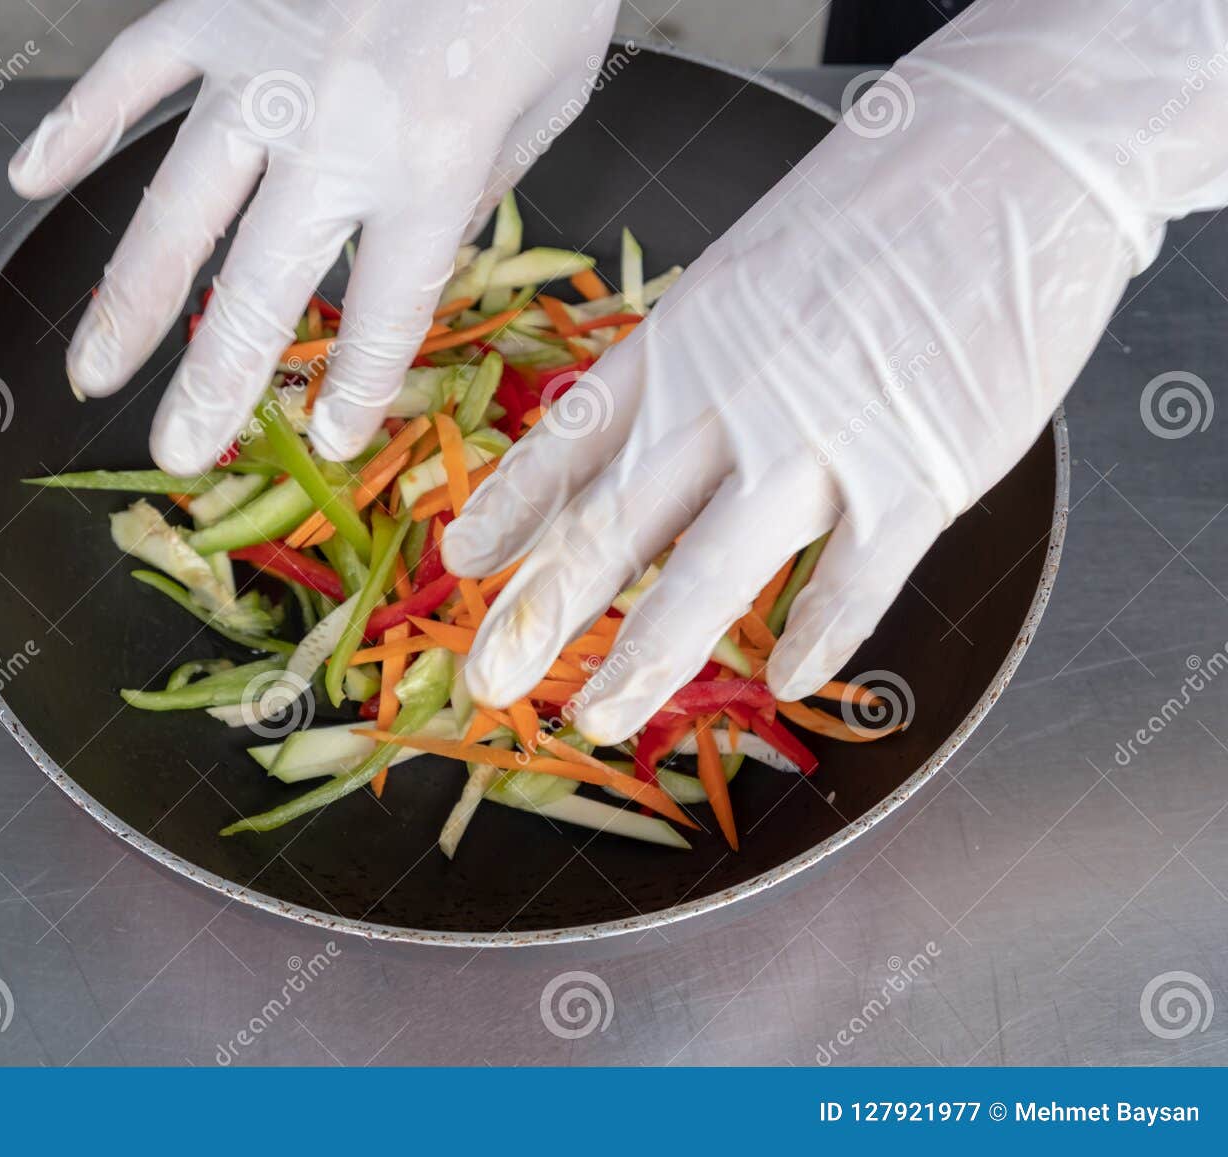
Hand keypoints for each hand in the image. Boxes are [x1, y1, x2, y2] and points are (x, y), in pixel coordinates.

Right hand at [9, 0, 618, 473]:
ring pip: (177, 208)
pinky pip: (132, 72)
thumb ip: (475, 190)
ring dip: (128, 300)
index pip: (379, 313)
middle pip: (258, 290)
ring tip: (90, 370)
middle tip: (175, 450)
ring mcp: (264, 68)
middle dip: (212, 384)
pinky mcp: (222, 5)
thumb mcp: (546, 104)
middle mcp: (334, 134)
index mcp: (429, 166)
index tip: (331, 439)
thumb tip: (417, 247)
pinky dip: (78, 123)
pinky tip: (31, 179)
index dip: (355, 389)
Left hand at [443, 0, 1227, 743]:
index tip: (463, 564)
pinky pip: (853, 581)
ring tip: (597, 715)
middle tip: (491, 679)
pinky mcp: (914, 474)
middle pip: (616, 523)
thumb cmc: (883, 200)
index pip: (573, 441)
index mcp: (682, 339)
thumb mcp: (748, 269)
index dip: (514, 509)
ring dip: (648, 655)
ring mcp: (817, 439)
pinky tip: (789, 682)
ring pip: (710, 573)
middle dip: (545, 611)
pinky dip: (819, 635)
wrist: (1014, 152)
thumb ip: (697, 362)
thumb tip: (645, 437)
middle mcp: (728, 396)